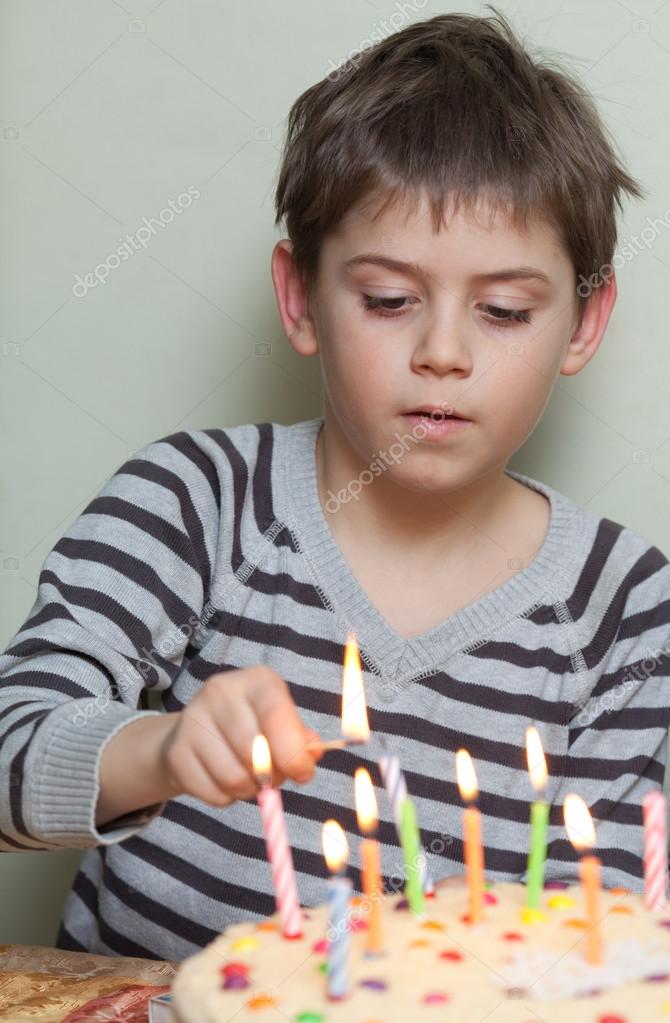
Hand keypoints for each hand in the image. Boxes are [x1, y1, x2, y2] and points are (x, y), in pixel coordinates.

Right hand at [157, 665, 322, 807]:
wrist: (196, 733)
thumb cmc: (252, 727)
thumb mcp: (282, 724)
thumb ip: (301, 739)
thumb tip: (313, 753)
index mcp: (255, 680)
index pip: (275, 712)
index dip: (292, 749)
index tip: (303, 773)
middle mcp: (220, 691)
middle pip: (253, 750)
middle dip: (271, 775)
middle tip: (272, 776)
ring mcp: (192, 719)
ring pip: (234, 777)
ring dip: (249, 789)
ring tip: (248, 776)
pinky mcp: (175, 752)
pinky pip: (213, 793)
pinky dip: (227, 797)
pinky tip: (224, 779)